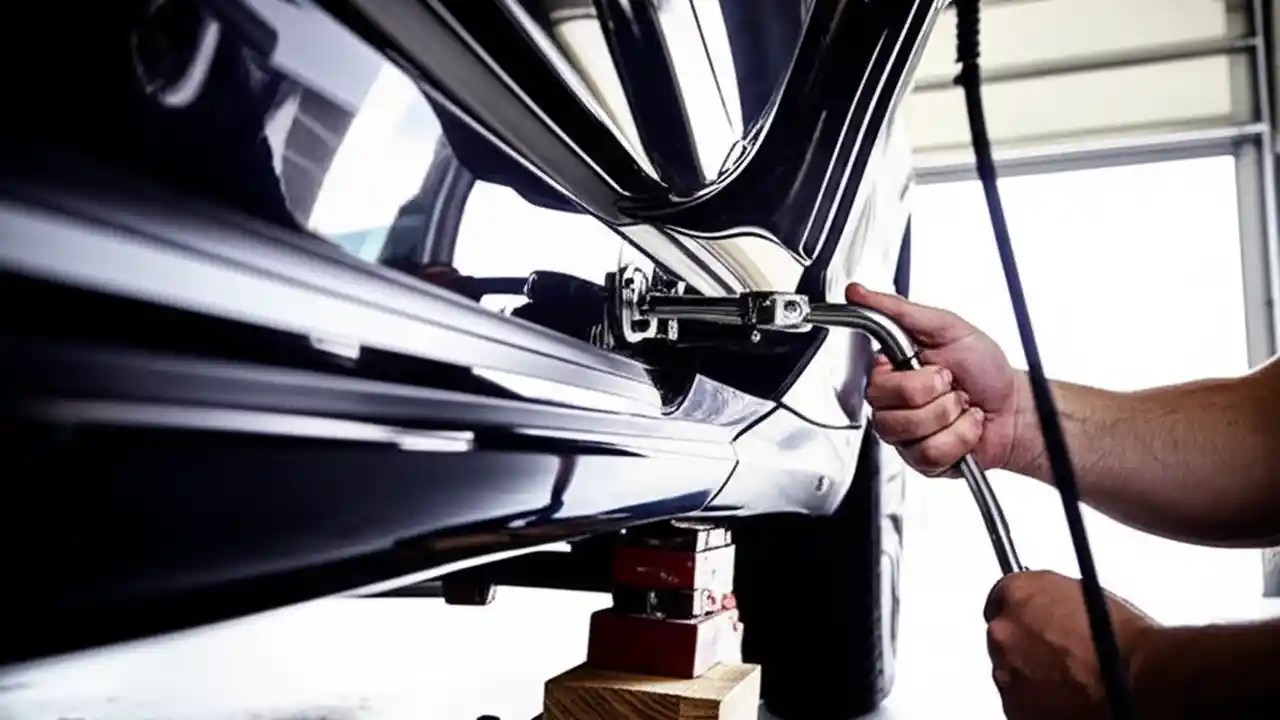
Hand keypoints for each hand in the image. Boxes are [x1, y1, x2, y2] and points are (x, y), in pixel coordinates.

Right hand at [846, 283, 1021, 474]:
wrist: (1015, 409)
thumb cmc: (984, 369)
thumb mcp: (945, 327)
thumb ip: (899, 310)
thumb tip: (859, 292)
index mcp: (893, 371)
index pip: (875, 381)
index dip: (909, 378)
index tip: (936, 367)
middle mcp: (894, 404)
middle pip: (888, 409)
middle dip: (934, 396)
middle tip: (952, 386)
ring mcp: (905, 435)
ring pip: (907, 432)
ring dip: (948, 417)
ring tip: (960, 408)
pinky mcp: (920, 460)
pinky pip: (927, 453)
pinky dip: (958, 438)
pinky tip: (965, 428)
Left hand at [985, 571, 1156, 719]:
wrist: (1136, 682)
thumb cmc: (1122, 642)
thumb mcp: (1086, 598)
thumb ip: (1055, 602)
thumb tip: (1056, 615)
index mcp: (1019, 593)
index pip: (1003, 598)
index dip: (1025, 613)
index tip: (1034, 623)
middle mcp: (1004, 631)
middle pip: (1004, 636)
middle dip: (1025, 645)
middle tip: (1058, 658)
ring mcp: (1005, 671)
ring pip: (1009, 671)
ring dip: (1029, 675)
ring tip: (1069, 683)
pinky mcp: (1014, 708)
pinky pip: (1019, 702)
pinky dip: (1037, 703)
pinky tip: (1067, 700)